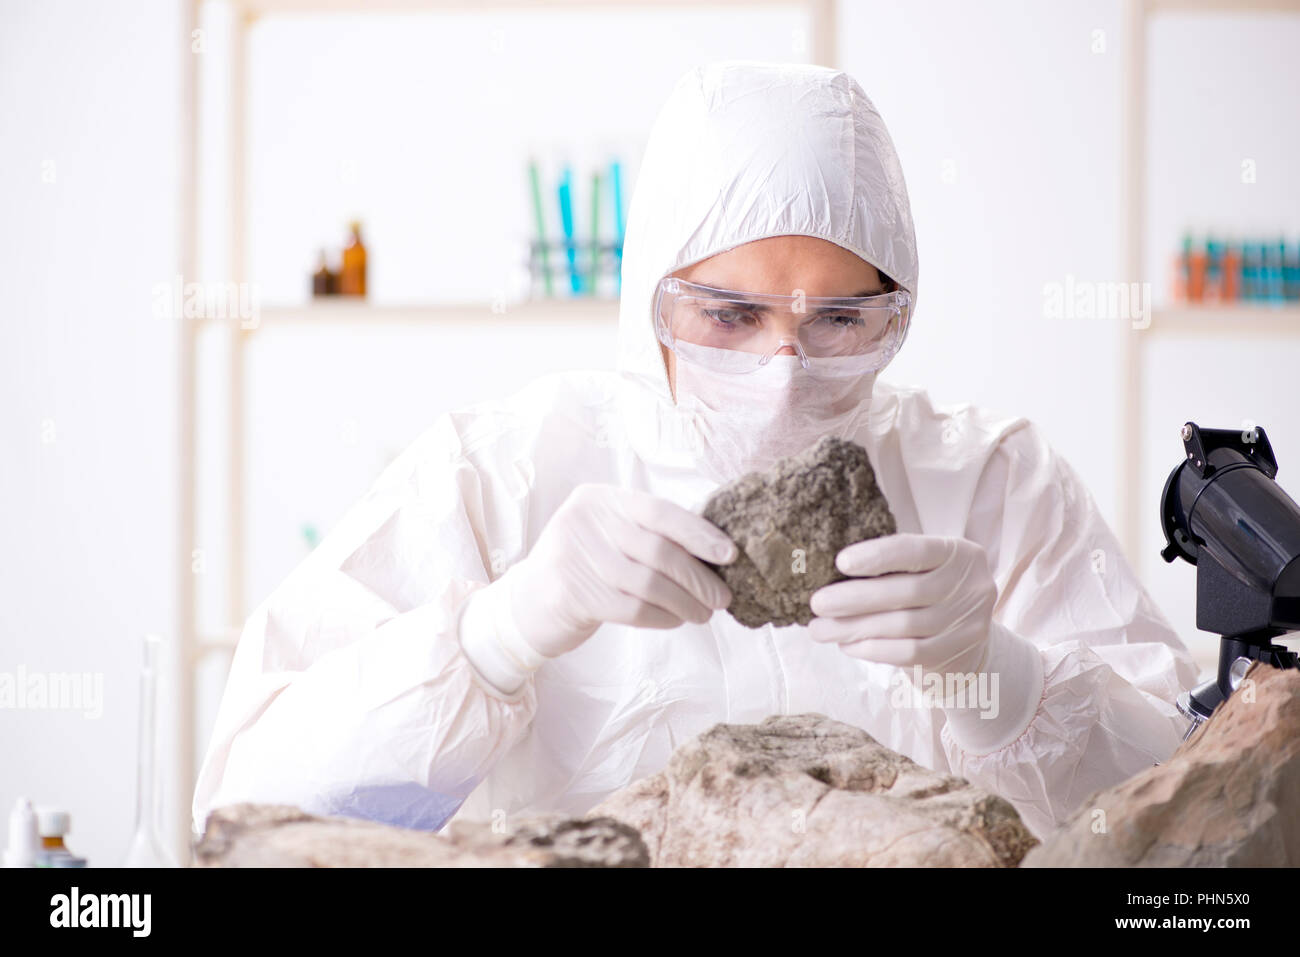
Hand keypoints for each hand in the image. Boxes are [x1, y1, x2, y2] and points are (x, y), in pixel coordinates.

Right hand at [494, 483, 736, 657]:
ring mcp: (575, 556)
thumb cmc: (585, 566)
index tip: (729, 554)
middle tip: (722, 597)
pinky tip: (675, 620)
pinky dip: (663, 617)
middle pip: (659, 550)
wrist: (528, 603)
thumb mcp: (608, 535)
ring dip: (686, 603)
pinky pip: (634, 609)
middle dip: (698, 577)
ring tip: (704, 614)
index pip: (660, 511)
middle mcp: (584, 520)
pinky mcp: (572, 594)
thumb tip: (713, 549)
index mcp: (599, 499)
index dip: (699, 533)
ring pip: (650, 584)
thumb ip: (648, 534)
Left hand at [808, 534, 995, 677]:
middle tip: (818, 603)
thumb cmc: (928, 593)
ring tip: (821, 629)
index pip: (916, 550)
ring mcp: (966, 622)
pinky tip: (847, 645)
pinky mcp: (955, 652)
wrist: (965, 642)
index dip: (878, 556)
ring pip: (902, 625)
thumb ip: (892, 566)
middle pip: (907, 591)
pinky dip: (872, 648)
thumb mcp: (923, 569)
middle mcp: (969, 586)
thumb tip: (831, 573)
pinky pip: (907, 652)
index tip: (840, 562)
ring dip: (855, 628)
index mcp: (958, 553)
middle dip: (856, 598)